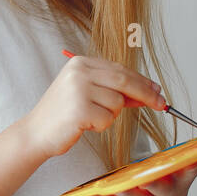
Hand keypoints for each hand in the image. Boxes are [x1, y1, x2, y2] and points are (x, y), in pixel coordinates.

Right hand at [24, 54, 167, 159]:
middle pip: (124, 80)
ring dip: (110, 115)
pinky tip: (83, 125)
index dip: (142, 81)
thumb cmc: (62, 115)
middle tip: (161, 104)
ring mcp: (78, 89)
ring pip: (117, 102)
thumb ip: (112, 89)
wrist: (35, 132)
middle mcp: (78, 72)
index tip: (157, 91)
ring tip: (89, 118)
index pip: (120, 69)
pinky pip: (107, 119)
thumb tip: (148, 91)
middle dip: (145, 94)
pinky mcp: (79, 109)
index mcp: (80, 63)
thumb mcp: (86, 93)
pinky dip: (100, 126)